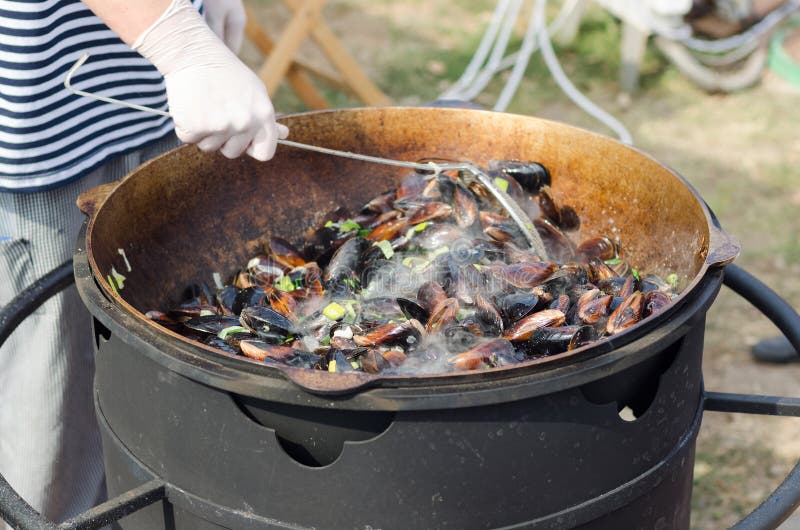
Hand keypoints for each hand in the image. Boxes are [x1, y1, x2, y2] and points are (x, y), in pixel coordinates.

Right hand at [133, 0, 288, 159]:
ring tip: (204, 106)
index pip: (265, 153)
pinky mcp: (196, 127)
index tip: (242, 139)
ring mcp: (220, 126)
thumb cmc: (226, 73)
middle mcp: (245, 123)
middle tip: (216, 112)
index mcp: (263, 115)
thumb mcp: (255, 92)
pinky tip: (190, 106)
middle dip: (223, 139)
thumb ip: (267, 118)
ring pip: (209, 147)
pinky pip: (189, 139)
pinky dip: (185, 126)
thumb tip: (284, 135)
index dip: (251, 148)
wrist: (195, 54)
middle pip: (233, 152)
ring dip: (203, 133)